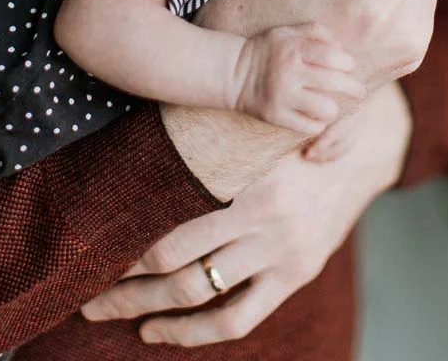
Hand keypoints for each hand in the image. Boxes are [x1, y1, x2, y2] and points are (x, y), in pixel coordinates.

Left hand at [82, 83, 411, 346]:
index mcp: (248, 173)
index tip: (89, 240)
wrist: (365, 148)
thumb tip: (148, 113)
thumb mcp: (260, 114)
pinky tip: (156, 332)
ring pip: (198, 291)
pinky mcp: (295, 275)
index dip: (125, 233)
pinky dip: (193, 333)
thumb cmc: (292, 124)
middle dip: (122, 280)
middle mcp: (265, 215)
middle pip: (174, 260)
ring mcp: (281, 250)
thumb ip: (217, 120)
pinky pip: (237, 316)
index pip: (171, 214)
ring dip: (143, 307)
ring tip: (104, 310)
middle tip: (82, 289)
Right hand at [234, 23, 364, 133]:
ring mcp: (282, 96)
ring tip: (333, 106)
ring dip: (334, 108)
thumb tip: (340, 46)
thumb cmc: (266, 50)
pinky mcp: (276, 116)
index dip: (347, 63)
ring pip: (326, 108)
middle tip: (359, 91)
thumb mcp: (286, 32)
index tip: (349, 66)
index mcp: (293, 49)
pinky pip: (309, 126)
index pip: (332, 56)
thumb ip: (314, 31)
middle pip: (335, 82)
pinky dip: (318, 124)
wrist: (232, 73)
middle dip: (354, 88)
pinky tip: (316, 118)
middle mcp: (289, 72)